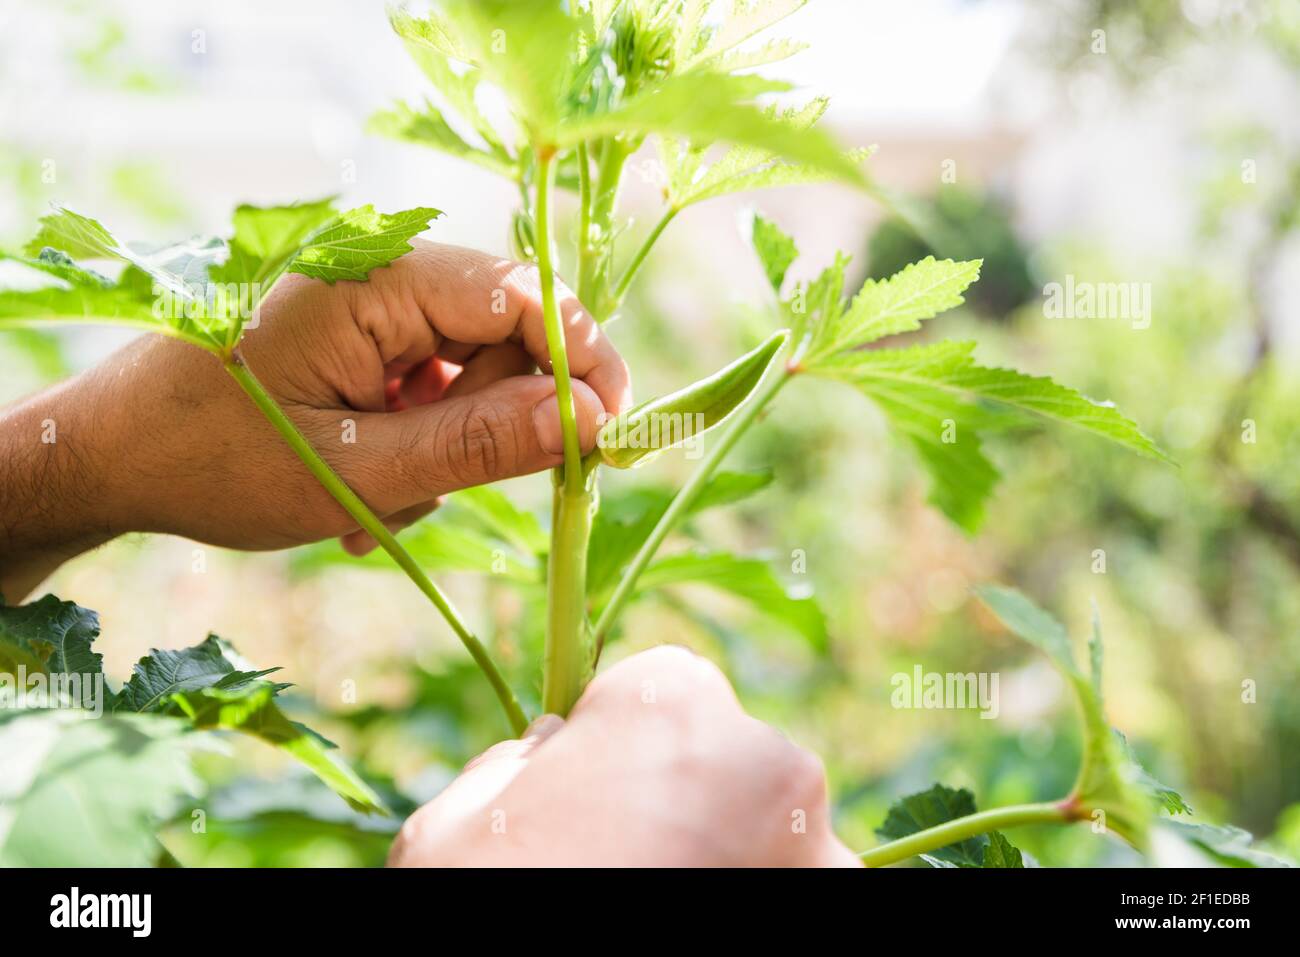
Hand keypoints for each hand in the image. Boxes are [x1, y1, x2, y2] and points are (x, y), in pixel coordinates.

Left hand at [0, 242, 630, 598]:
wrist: (109, 458)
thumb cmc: (214, 460)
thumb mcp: (358, 470)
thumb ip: (479, 443)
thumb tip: (588, 421)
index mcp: (372, 279)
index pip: (520, 294)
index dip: (581, 359)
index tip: (610, 435)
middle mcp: (376, 273)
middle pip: (500, 335)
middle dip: (495, 422)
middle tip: (454, 492)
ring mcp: (365, 305)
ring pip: (467, 369)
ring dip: (447, 446)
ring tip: (380, 505)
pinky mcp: (356, 336)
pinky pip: (427, 383)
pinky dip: (415, 441)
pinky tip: (365, 489)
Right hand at [388, 646, 861, 866]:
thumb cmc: (494, 889)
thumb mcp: (455, 821)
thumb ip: (515, 764)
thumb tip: (548, 749)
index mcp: (671, 696)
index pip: (665, 694)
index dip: (626, 747)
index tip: (599, 799)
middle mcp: (766, 752)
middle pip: (726, 759)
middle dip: (688, 798)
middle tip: (629, 859)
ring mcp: (816, 839)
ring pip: (769, 828)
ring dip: (731, 852)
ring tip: (663, 893)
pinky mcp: (834, 895)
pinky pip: (795, 876)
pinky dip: (760, 886)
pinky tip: (702, 918)